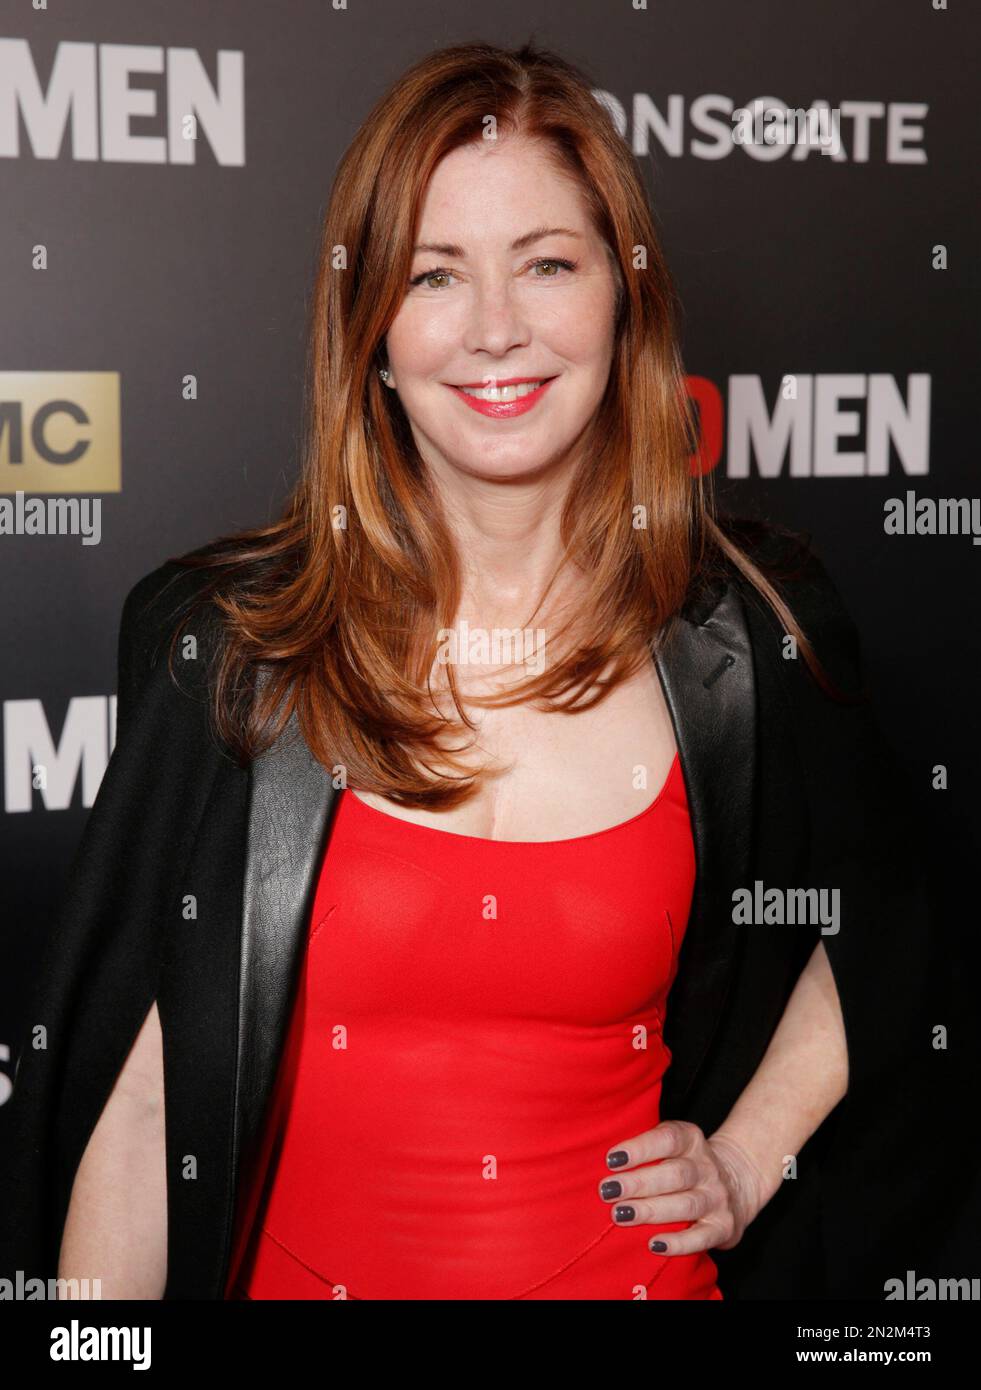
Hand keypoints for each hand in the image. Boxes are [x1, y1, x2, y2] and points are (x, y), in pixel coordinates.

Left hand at [598, 1120, 765, 1254]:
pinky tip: (654, 1244)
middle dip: (638, 1183)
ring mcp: (717, 1197)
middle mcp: (707, 1167)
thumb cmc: (686, 1163)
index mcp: (692, 1140)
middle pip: (675, 1173)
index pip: (668, 1138)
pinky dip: (678, 1243)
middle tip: (608, 1191)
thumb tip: (597, 1160)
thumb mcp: (673, 1145)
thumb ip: (645, 1148)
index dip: (640, 1148)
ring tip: (620, 1214)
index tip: (611, 1159)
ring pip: (686, 1204)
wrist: (737, 1183)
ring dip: (651, 1210)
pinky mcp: (724, 1226)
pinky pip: (701, 1237)